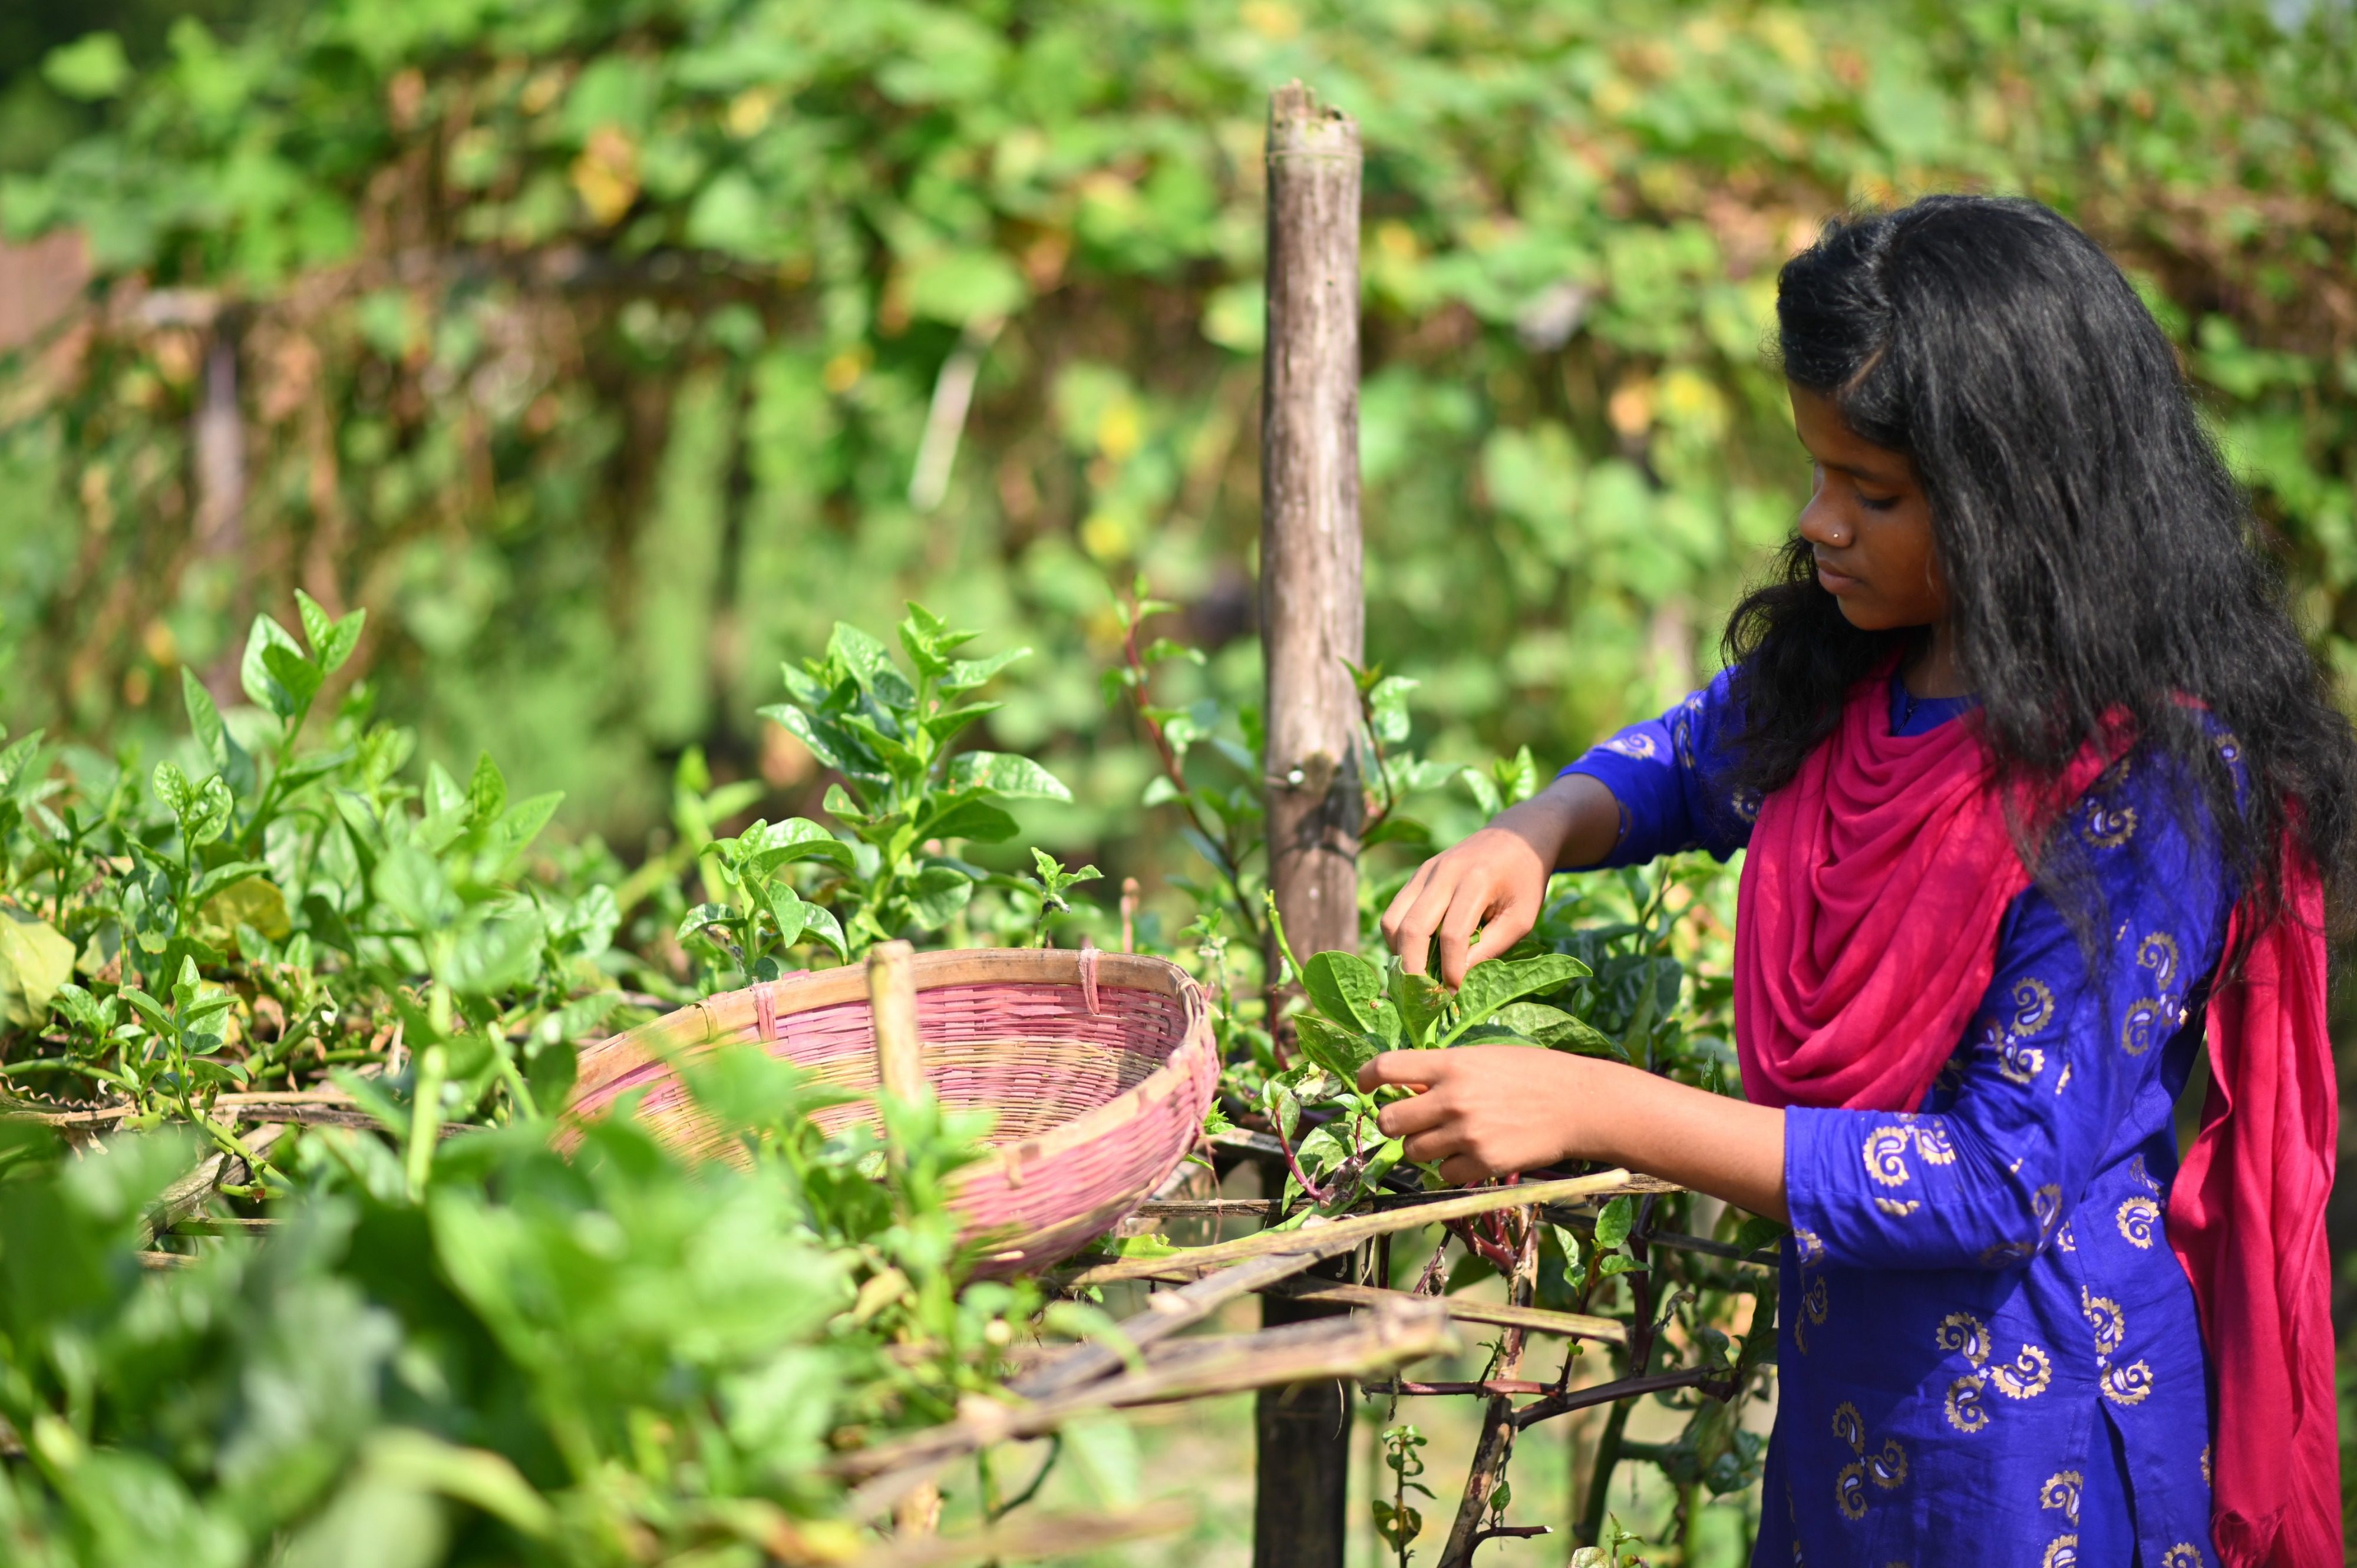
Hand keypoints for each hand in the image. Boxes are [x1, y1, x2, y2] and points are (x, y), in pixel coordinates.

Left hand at [1356, 1046, 1602, 1185]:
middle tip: (1412, 1121)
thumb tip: (1407, 1090)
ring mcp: (1466, 1134)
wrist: (1578, 1103)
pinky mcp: (1483, 1162)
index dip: (1366, 1078)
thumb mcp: (1483, 1058)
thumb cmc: (1532, 1073)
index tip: (1366, 1085)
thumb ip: (1444, 1073)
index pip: (1386, 1068)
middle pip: (1389, 1121)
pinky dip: (1451, 1168)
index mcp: (1450, 1064)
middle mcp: (1452, 1099)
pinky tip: (1472, 1153)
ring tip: (1449, 1137)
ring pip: (1413, 1152)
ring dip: (1423, 1147)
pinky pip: (1444, 1174)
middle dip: (1395, 1123)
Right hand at [1382, 776, 1614, 985]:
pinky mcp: (1416, 875)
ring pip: (1393, 920)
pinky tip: (1416, 956)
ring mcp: (1425, 872)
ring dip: (1400, 954)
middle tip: (1423, 999)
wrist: (1516, 836)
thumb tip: (1457, 981)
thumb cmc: (1525, 882)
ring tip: (1417, 978)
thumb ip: (1491, 949)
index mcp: (1476, 881)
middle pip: (1411, 928)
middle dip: (1413, 970)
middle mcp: (1443, 873)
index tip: (1454, 994)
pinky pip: (1395, 911)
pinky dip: (1399, 939)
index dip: (1451, 970)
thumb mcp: (1522, 919)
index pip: (1452, 935)